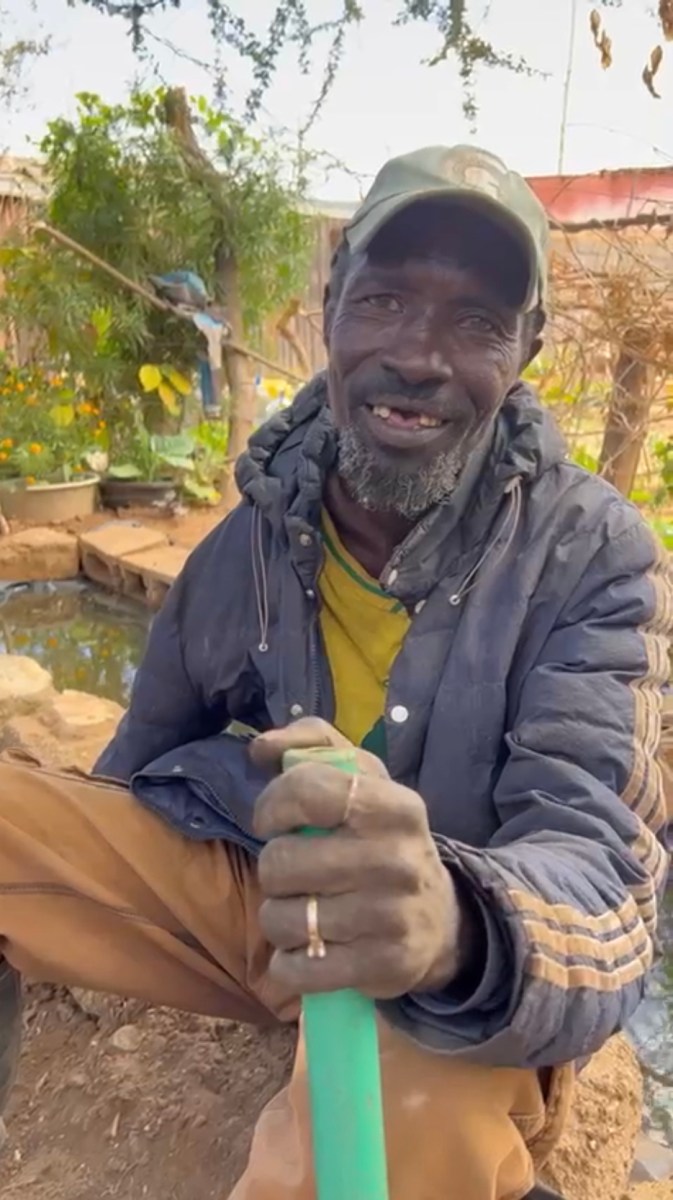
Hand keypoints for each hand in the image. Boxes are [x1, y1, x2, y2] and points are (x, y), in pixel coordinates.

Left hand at [250, 719, 468, 999]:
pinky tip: (306, 950)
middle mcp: (397, 859)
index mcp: (393, 805)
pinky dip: (288, 963)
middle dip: (274, 869)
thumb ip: (312, 744)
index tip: (272, 820)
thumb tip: (260, 747)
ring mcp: (391, 916)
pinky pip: (297, 968)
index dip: (273, 804)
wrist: (439, 918)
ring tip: (303, 910)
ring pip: (282, 919)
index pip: (307, 791)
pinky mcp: (382, 967)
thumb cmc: (380, 838)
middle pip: (281, 862)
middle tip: (295, 873)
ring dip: (279, 917)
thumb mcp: (362, 779)